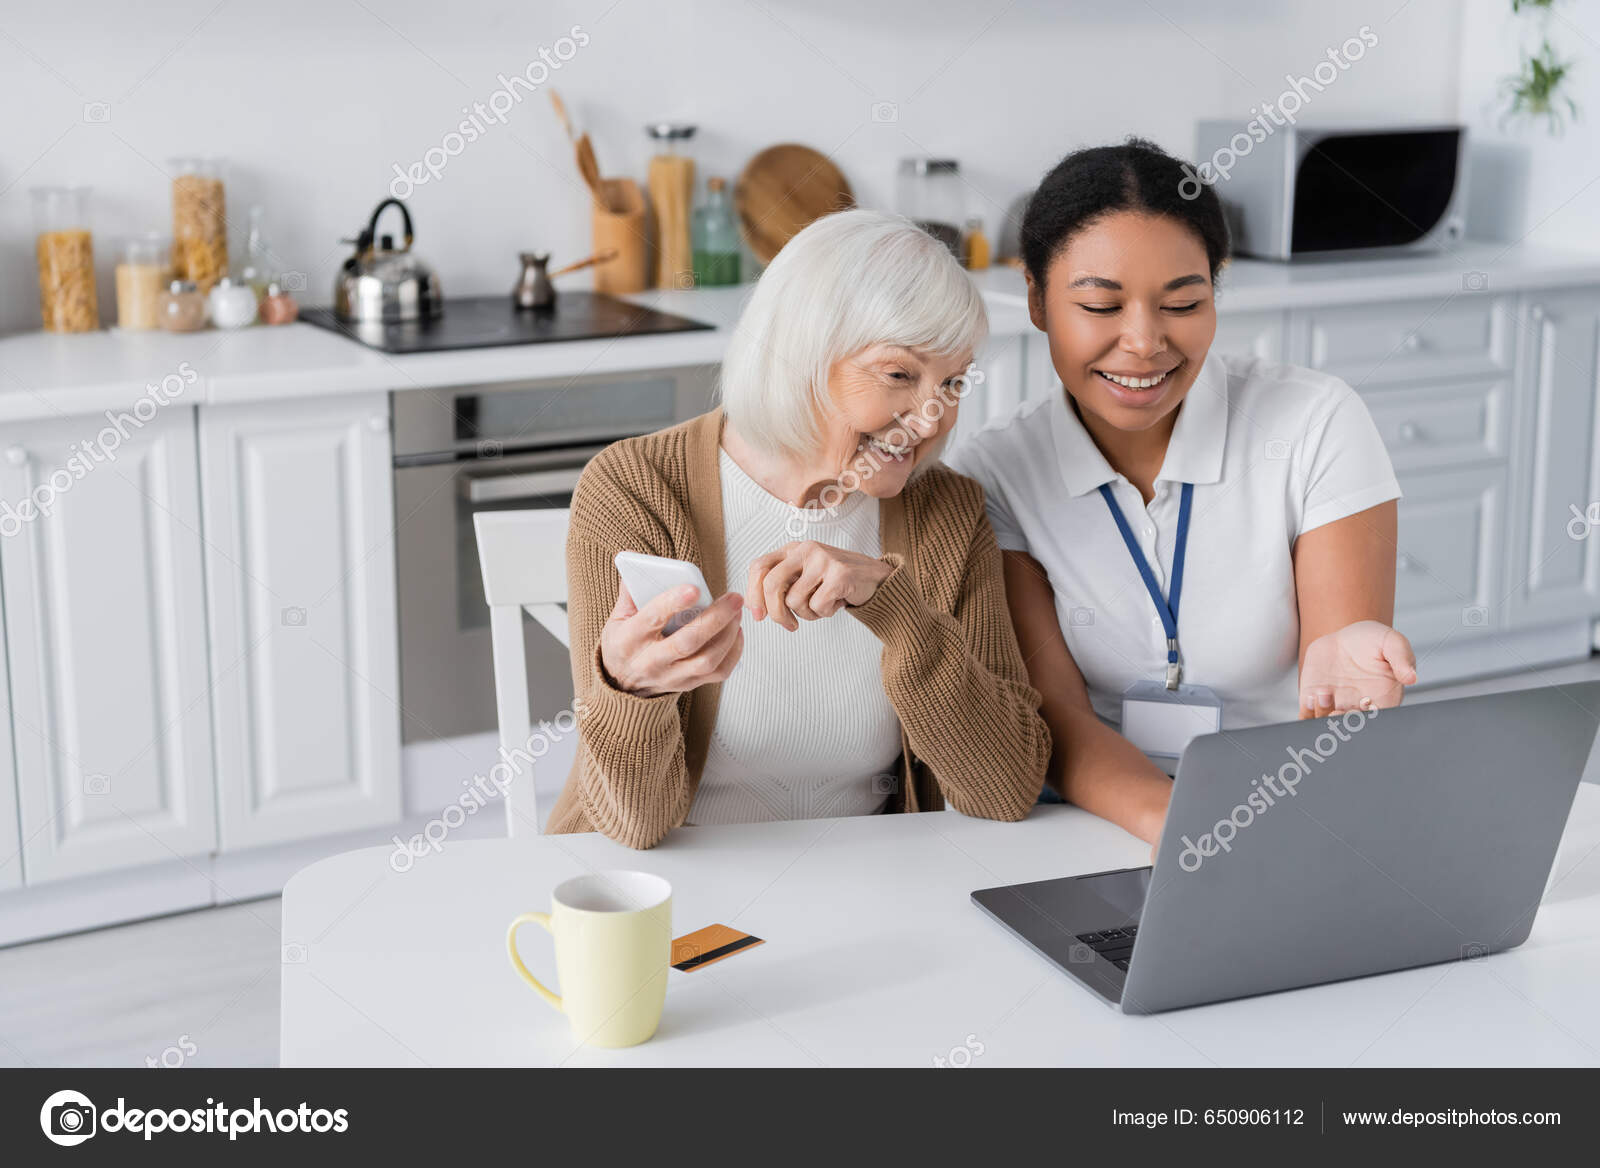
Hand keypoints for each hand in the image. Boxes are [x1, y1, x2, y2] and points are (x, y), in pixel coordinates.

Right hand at [598, 583, 744, 697]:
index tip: (694, 588)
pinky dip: (733, 652)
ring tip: (737, 612)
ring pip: (706, 660)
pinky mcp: (687, 685)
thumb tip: (639, 563)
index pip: (652, 619)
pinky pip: (718, 673)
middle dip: (714, 618)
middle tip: (733, 598)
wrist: (622, 682)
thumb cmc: (624, 643)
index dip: (673, 603)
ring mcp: (670, 677)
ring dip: (727, 635)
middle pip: (687, 642)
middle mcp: (650, 662)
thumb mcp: (617, 618)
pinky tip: (735, 632)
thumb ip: (631, 592)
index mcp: (628, 640)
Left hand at [745, 540, 893, 631]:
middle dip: (776, 613)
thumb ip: (782, 587)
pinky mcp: (840, 574)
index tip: (759, 616)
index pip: (759, 567)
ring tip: (823, 606)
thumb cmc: (835, 582)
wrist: (876, 579)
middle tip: (789, 625)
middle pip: (772, 584)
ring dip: (808, 614)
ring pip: (795, 600)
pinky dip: (826, 613)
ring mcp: (823, 559)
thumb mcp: (804, 578)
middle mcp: (805, 549)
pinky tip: (837, 603)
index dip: (754, 594)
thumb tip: (756, 609)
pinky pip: (818, 606)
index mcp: (792, 549)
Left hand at [1299, 620, 1416, 718]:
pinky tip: (1312, 695)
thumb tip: (1412, 677)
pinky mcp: (1315, 699)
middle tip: (1339, 711)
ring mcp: (1335, 705)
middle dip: (1344, 725)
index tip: (1366, 708)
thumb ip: (1402, 659)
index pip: (1378, 721)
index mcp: (1382, 701)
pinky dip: (1307, 713)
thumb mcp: (1392, 642)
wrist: (1345, 637)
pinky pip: (1308, 715)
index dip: (1369, 721)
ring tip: (1325, 692)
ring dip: (1323, 714)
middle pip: (1351, 729)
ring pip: (1327, 724)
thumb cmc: (1373, 641)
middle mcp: (1358, 708)